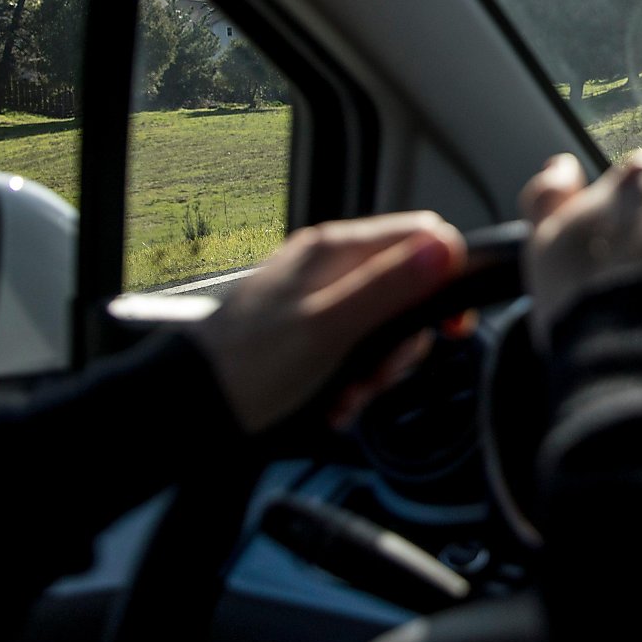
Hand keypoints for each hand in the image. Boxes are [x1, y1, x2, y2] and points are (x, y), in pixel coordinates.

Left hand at [188, 212, 465, 433]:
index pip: (423, 236)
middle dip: (405, 338)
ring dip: (379, 366)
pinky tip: (335, 400)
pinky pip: (356, 344)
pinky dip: (354, 377)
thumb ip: (389, 286)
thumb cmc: (248, 366)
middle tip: (381, 373)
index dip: (448, 278)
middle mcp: (329, 264)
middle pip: (408, 286)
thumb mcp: (330, 328)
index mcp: (335, 250)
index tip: (450, 326)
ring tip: (350, 393)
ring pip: (384, 322)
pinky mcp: (309, 326)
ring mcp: (318, 294)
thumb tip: (446, 247)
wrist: (190, 405)